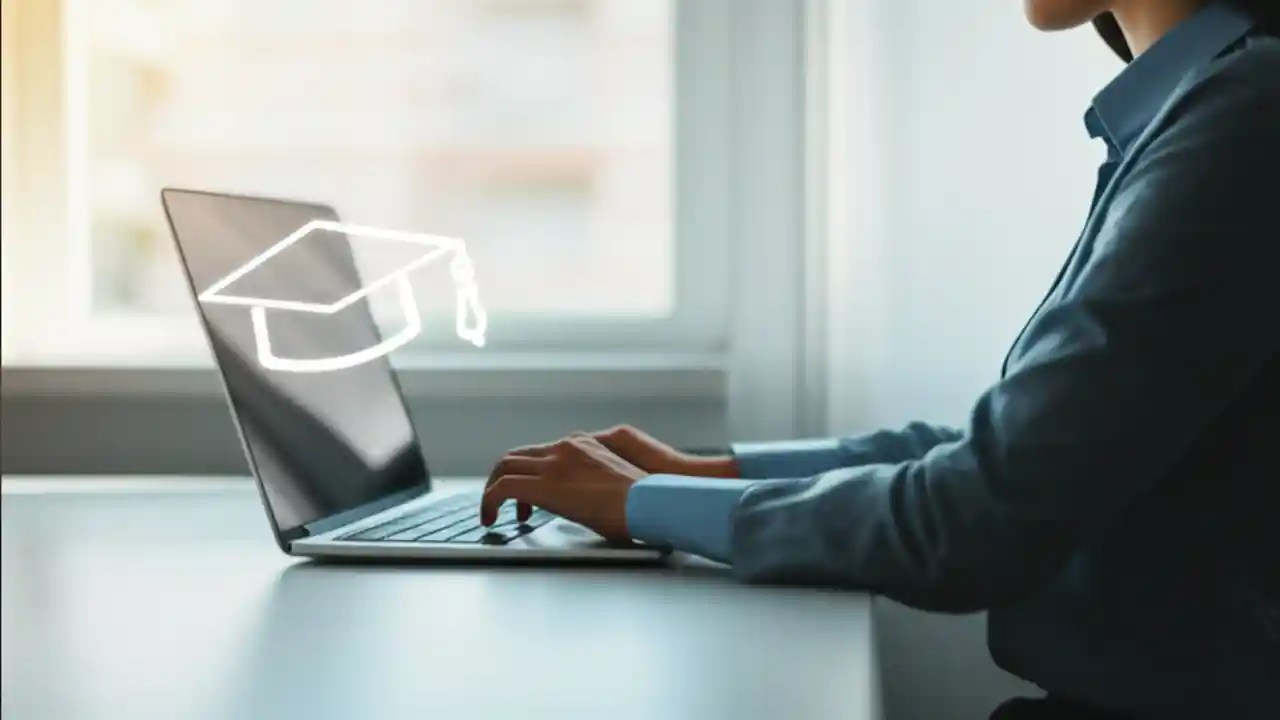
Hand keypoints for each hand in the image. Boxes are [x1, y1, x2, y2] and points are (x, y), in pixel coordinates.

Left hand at [481, 434, 646, 541]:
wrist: (652, 501)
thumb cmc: (644, 499)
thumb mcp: (617, 480)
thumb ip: (596, 479)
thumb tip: (589, 498)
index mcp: (583, 445)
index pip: (542, 451)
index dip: (528, 472)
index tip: (527, 497)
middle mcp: (565, 447)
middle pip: (516, 455)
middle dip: (503, 478)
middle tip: (502, 503)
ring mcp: (555, 464)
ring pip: (504, 466)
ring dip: (493, 490)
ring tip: (492, 514)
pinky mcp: (546, 485)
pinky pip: (503, 487)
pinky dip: (490, 501)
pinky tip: (492, 519)